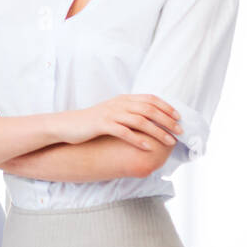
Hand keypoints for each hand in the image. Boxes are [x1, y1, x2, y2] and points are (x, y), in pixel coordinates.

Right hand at [58, 94, 181, 149]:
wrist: (67, 125)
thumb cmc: (91, 122)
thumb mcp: (112, 112)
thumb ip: (129, 112)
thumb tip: (150, 120)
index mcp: (122, 99)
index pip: (150, 99)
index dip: (167, 107)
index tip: (179, 118)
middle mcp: (118, 104)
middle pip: (149, 109)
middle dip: (167, 120)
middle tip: (180, 131)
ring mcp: (110, 114)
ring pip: (140, 121)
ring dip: (158, 131)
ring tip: (169, 141)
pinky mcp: (102, 125)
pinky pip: (125, 132)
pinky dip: (139, 140)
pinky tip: (148, 147)